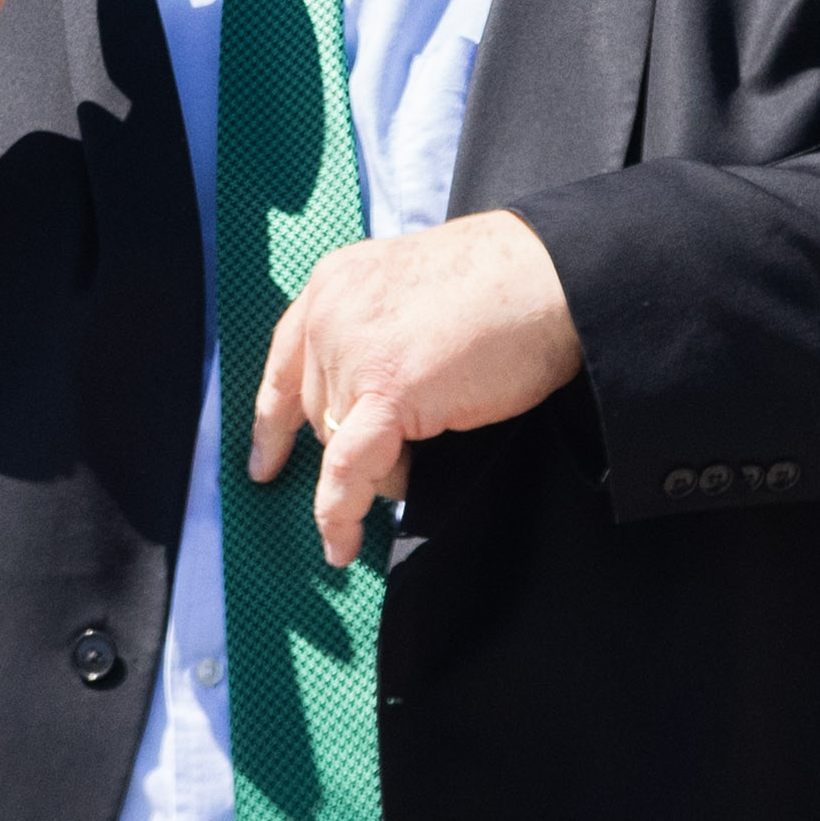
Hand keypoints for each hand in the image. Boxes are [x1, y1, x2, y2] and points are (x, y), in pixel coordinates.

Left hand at [248, 211, 583, 567]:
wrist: (555, 276)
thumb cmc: (507, 287)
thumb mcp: (414, 294)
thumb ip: (376, 333)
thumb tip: (367, 405)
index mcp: (333, 284)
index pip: (284, 363)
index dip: (273, 421)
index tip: (265, 463)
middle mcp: (330, 314)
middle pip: (320, 411)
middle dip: (357, 443)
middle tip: (410, 448)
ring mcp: (353, 351)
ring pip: (340, 443)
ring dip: (381, 463)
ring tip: (433, 445)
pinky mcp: (386, 389)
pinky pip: (349, 469)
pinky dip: (342, 512)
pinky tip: (343, 544)